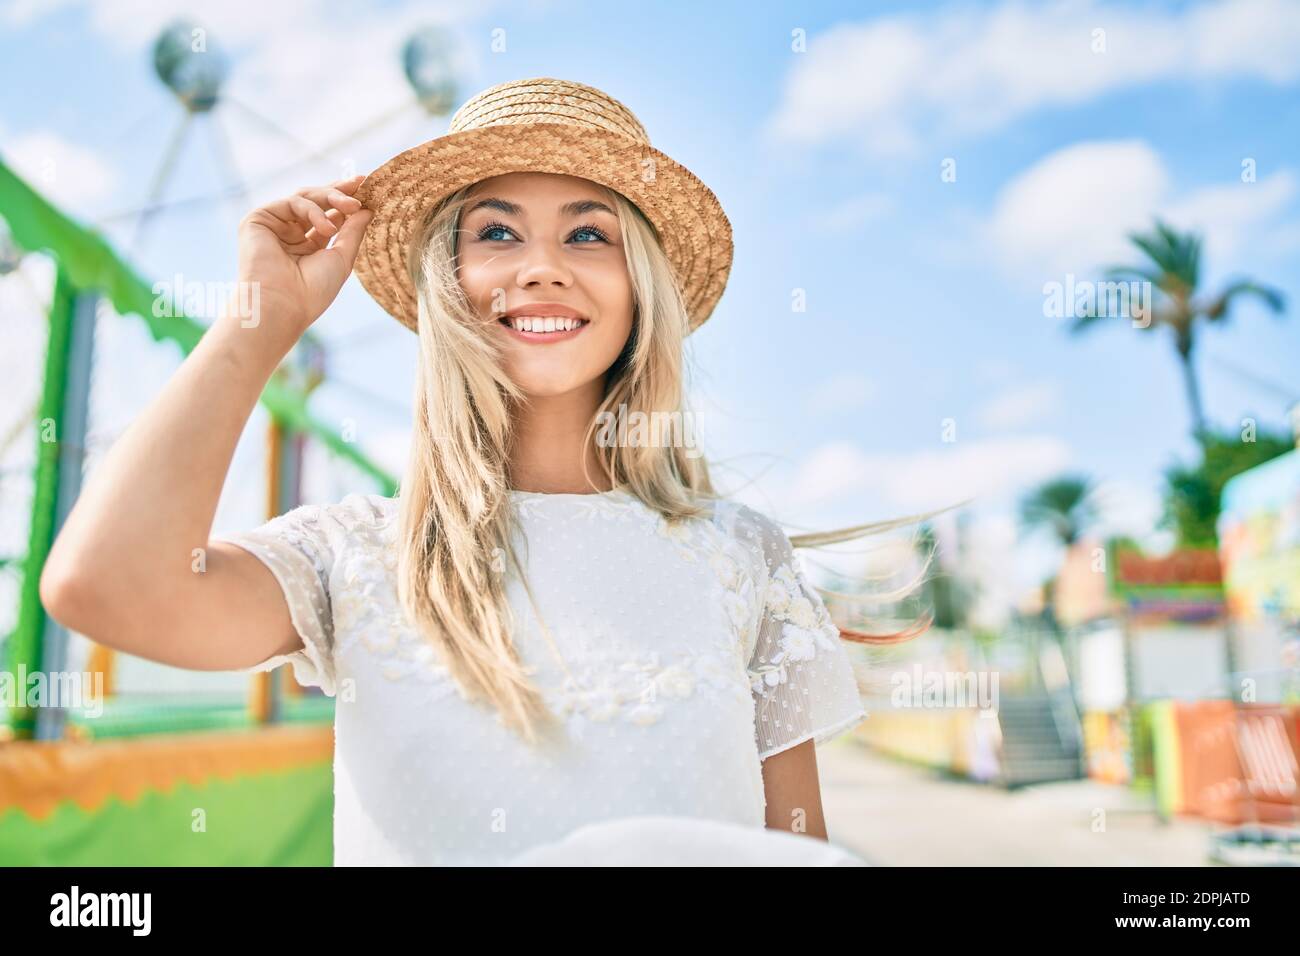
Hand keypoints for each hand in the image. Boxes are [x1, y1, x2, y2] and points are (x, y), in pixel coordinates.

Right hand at [234, 175, 373, 341]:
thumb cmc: (313, 290)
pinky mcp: (259, 219)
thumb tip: (367, 209)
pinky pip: (292, 202)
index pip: (329, 216)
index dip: (346, 202)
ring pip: (305, 197)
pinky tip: (328, 228)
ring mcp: (274, 225)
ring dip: (332, 197)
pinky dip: (313, 211)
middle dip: (340, 191)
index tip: (368, 188)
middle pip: (316, 201)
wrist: (283, 305)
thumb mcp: (341, 257)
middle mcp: (290, 234)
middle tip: (361, 182)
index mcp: (308, 246)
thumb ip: (353, 230)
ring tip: (353, 206)